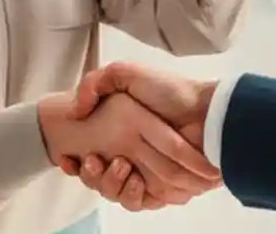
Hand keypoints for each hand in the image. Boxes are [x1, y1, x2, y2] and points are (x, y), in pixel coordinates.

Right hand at [38, 91, 218, 204]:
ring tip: (119, 167)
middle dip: (91, 176)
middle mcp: (132, 155)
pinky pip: (140, 203)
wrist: (207, 113)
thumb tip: (76, 111)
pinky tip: (136, 179)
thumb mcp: (126, 73)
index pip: (89, 156)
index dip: (74, 162)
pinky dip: (135, 195)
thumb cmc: (170, 91)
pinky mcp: (163, 189)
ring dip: (110, 186)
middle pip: (99, 179)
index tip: (69, 158)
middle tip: (93, 162)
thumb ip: (96, 83)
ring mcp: (147, 174)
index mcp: (121, 133)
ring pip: (117, 194)